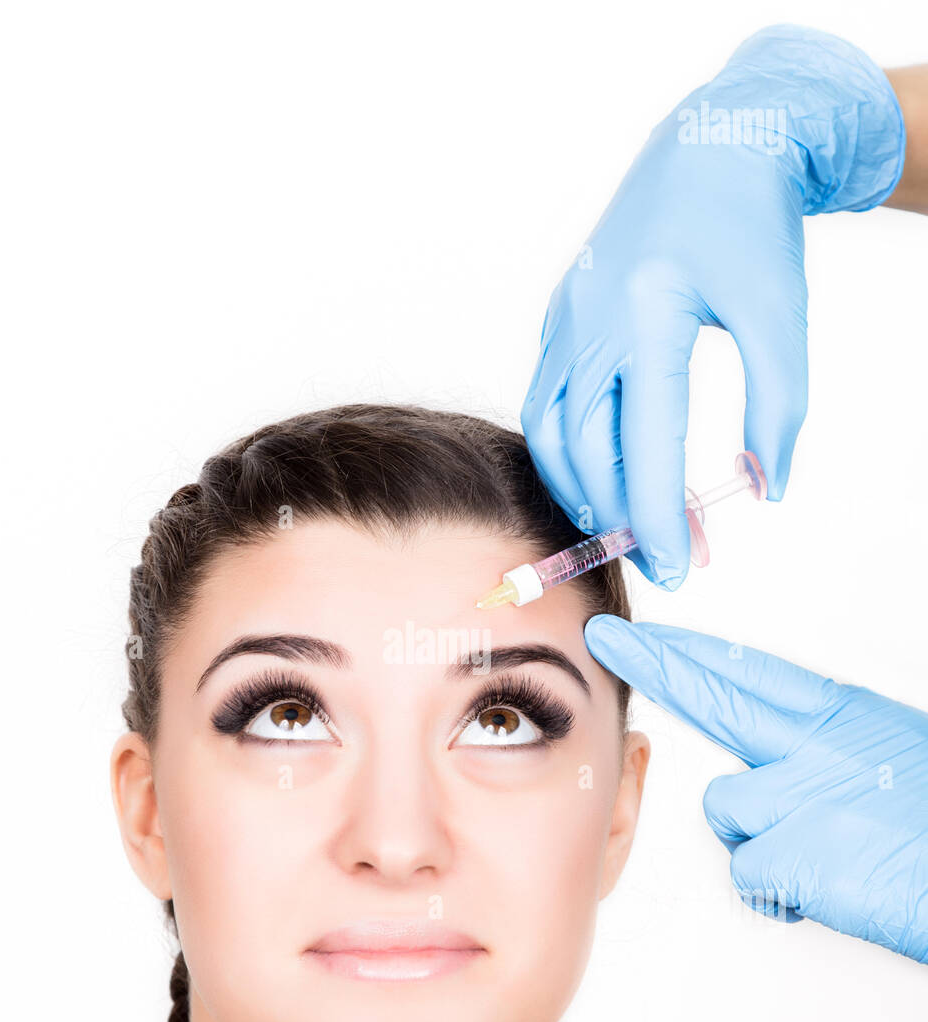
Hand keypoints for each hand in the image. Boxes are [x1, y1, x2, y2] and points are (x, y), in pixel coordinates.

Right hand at [522, 25, 904, 589]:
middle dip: (620, 518)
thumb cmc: (751, 227)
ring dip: (584, 491)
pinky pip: (548, 402)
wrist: (711, 146)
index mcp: (647, 316)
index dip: (657, 518)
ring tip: (629, 527)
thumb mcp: (780, 317)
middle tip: (668, 559)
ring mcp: (565, 318)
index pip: (642, 447)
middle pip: (584, 452)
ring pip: (552, 433)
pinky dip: (569, 452)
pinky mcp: (560, 316)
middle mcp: (590, 321)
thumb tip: (766, 490)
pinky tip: (604, 474)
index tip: (677, 569)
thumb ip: (779, 408)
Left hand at [583, 615, 927, 963]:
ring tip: (825, 854)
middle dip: (657, 666)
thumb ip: (825, 755)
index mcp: (845, 718)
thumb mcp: (890, 764)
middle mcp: (817, 746)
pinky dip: (780, 892)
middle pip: (715, 700)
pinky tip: (829, 888)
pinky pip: (749, 873)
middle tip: (608, 639)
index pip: (751, 672)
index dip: (691, 652)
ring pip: (726, 810)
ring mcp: (800, 797)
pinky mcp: (790, 854)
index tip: (647, 634)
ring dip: (759, 839)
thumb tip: (777, 767)